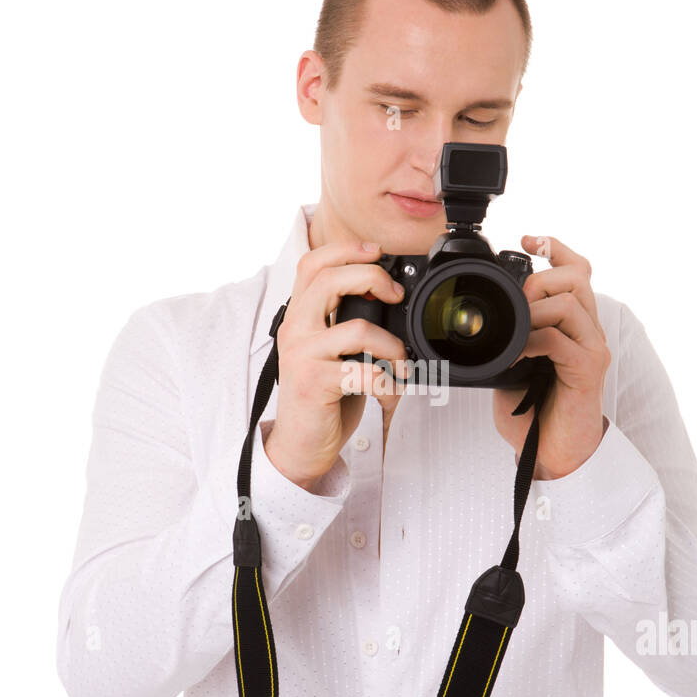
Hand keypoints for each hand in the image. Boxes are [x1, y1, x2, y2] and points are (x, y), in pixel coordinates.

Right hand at [264, 239, 408, 489]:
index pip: (311, 265)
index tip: (376, 252)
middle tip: (394, 296)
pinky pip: (365, 372)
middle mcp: (295, 331)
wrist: (300, 446)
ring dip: (392, 347)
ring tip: (400, 365)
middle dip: (372, 278)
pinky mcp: (314, 383)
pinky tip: (390, 393)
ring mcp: (302, 356)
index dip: (344, 250)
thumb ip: (345, 324)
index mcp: (299, 318)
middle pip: (330, 280)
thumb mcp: (331, 353)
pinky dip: (388, 384)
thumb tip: (387, 299)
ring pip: (357, 329)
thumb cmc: (322, 399)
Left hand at [492, 236, 610, 478]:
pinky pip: (560, 340)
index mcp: (574, 324)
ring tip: (516, 333)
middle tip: (516, 306)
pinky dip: (532, 342)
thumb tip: (481, 320)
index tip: (528, 239)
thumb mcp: (514, 363)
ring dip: (535, 310)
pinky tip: (516, 357)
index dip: (555, 246)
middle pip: (577, 276)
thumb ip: (509, 337)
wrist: (555, 453)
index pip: (577, 269)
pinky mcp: (588, 371)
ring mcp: (593, 349)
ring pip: (571, 302)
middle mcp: (590, 331)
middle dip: (539, 281)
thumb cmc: (535, 412)